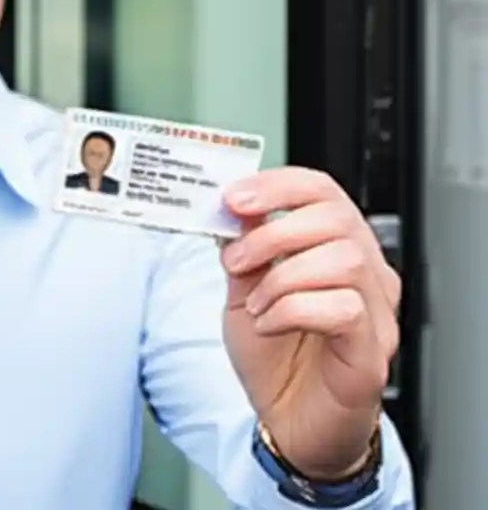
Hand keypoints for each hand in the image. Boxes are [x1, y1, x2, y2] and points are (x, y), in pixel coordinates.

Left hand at [220, 168, 399, 478]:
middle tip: (235, 262)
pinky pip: (344, 309)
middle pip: (335, 218)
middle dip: (271, 234)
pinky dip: (293, 311)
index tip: (234, 197)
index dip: (278, 185)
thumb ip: (241, 251)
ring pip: (344, 260)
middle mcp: (366, 274)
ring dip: (282, 278)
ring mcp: (377, 313)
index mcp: (335, 249)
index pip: (321, 191)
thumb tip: (231, 209)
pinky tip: (271, 326)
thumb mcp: (243, 294)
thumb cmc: (275, 358)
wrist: (287, 423)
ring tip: (257, 305)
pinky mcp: (373, 352)